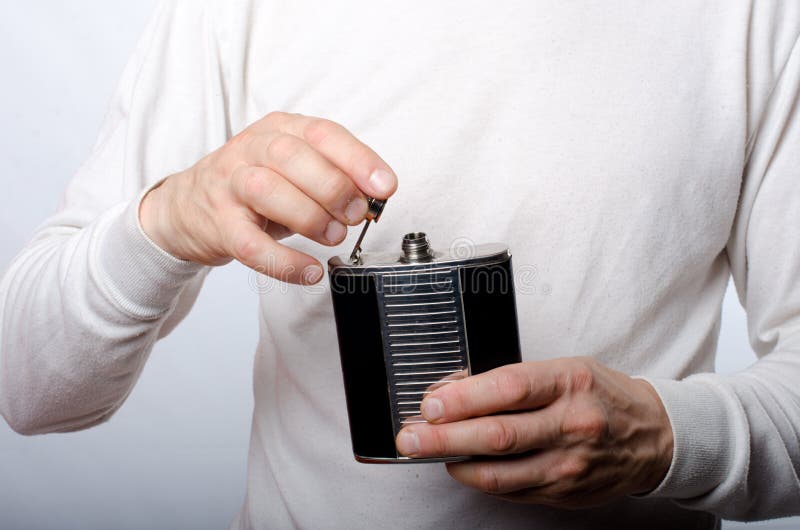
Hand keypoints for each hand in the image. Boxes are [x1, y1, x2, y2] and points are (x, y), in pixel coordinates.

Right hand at [139, 111, 396, 283]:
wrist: (188, 206)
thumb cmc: (254, 187)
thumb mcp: (295, 171)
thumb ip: (333, 177)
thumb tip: (373, 200)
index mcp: (280, 129)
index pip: (322, 133)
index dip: (358, 160)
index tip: (385, 187)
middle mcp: (252, 149)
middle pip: (293, 156)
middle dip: (334, 187)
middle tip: (356, 215)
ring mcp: (230, 184)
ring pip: (268, 190)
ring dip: (309, 217)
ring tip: (333, 237)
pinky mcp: (219, 223)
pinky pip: (250, 244)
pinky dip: (284, 262)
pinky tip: (309, 272)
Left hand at [395, 357, 672, 507]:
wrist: (654, 437)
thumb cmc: (602, 395)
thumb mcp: (565, 370)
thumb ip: (515, 380)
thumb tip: (456, 391)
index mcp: (569, 383)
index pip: (508, 389)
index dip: (463, 398)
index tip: (431, 403)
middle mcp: (571, 425)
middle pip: (496, 435)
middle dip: (443, 437)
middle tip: (409, 436)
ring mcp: (569, 464)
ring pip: (499, 473)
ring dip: (455, 463)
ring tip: (426, 452)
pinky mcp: (565, 493)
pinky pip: (512, 491)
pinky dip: (480, 479)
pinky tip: (463, 466)